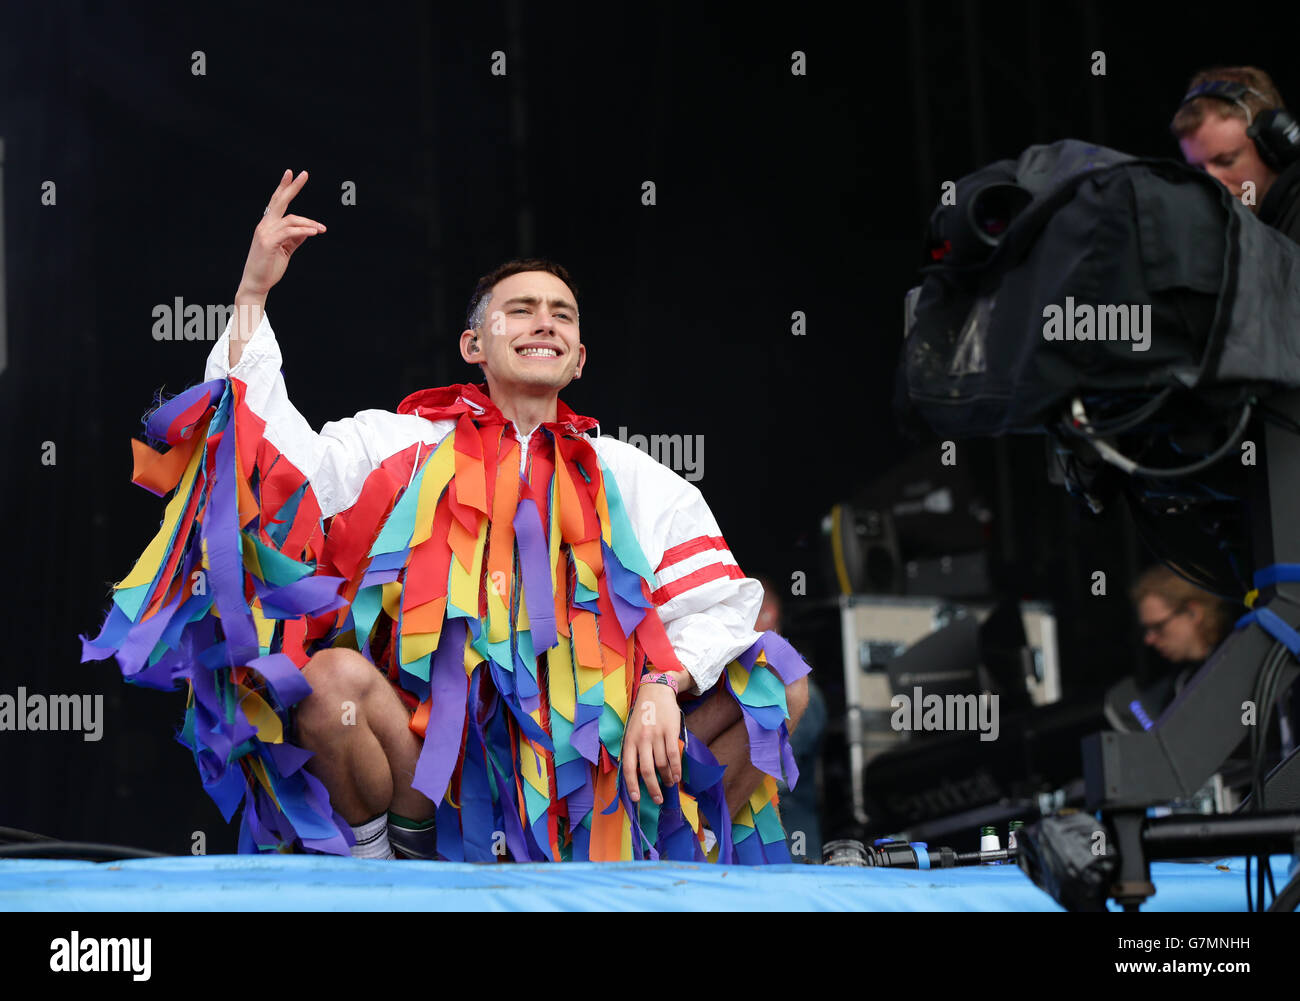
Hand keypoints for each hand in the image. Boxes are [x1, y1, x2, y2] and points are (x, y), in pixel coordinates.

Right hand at [238, 169, 325, 297]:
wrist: (256, 284)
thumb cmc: (269, 267)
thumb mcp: (285, 250)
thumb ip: (295, 239)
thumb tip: (308, 230)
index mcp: (268, 225)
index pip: (277, 202)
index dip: (284, 187)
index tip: (292, 174)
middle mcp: (265, 225)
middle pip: (279, 201)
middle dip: (291, 187)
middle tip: (304, 174)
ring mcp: (265, 233)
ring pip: (291, 220)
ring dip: (309, 223)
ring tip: (321, 229)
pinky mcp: (268, 243)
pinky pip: (289, 232)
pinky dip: (303, 231)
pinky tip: (314, 232)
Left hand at [623, 680, 682, 804]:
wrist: (655, 691)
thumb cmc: (642, 715)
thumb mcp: (631, 731)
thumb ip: (632, 750)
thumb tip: (636, 774)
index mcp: (629, 740)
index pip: (628, 767)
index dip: (631, 785)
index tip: (637, 798)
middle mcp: (642, 739)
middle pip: (647, 770)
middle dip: (652, 788)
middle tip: (658, 799)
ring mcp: (656, 735)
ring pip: (662, 764)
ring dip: (667, 779)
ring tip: (669, 785)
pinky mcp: (670, 731)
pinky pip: (673, 755)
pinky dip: (676, 769)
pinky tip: (677, 776)